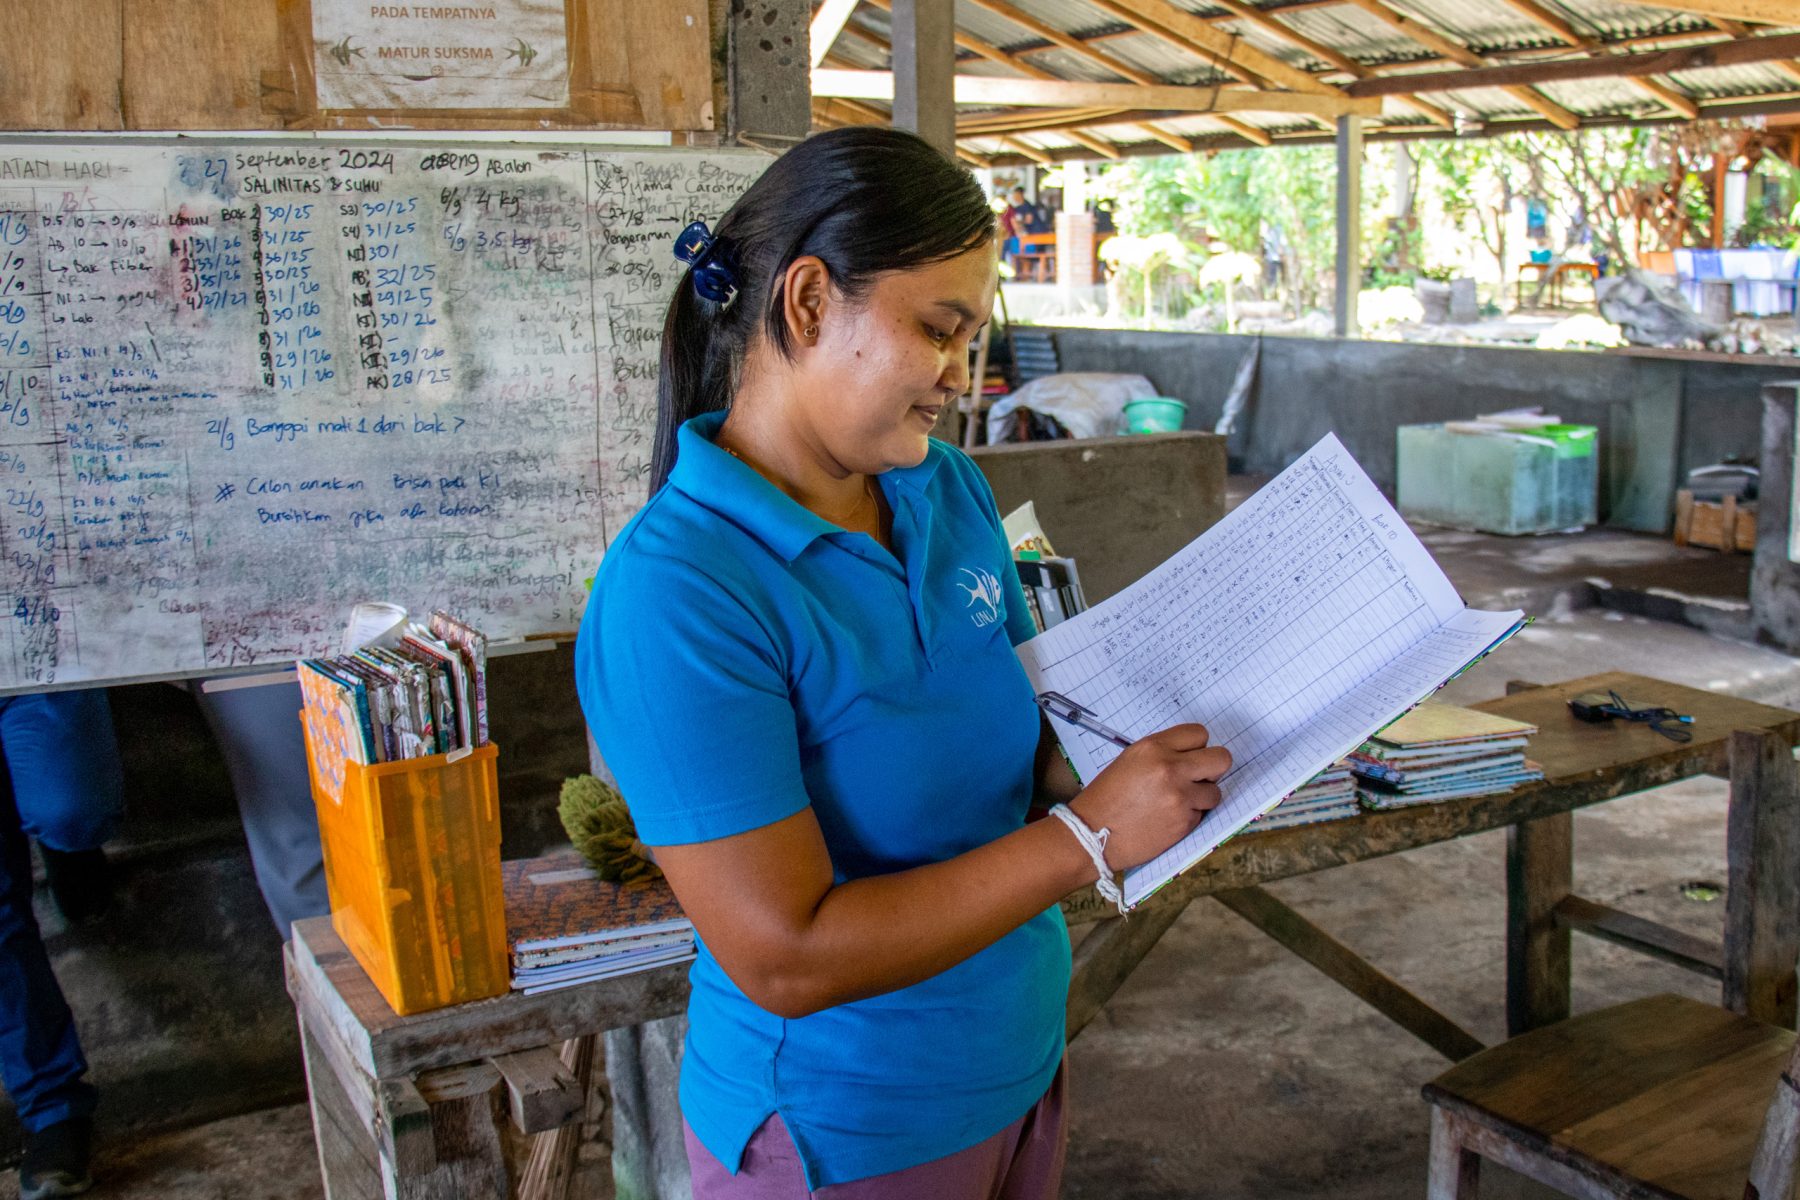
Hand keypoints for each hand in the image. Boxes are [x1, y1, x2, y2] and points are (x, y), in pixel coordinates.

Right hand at [1067, 725, 1229, 871]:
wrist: (1092, 833)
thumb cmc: (1107, 796)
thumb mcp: (1131, 760)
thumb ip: (1163, 753)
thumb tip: (1193, 756)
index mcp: (1153, 747)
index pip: (1199, 734)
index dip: (1197, 747)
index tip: (1190, 758)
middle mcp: (1170, 768)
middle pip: (1221, 759)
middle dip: (1213, 769)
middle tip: (1198, 778)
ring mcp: (1180, 797)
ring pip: (1215, 791)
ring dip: (1202, 797)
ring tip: (1178, 802)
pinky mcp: (1184, 822)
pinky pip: (1202, 814)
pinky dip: (1188, 817)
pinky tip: (1167, 819)